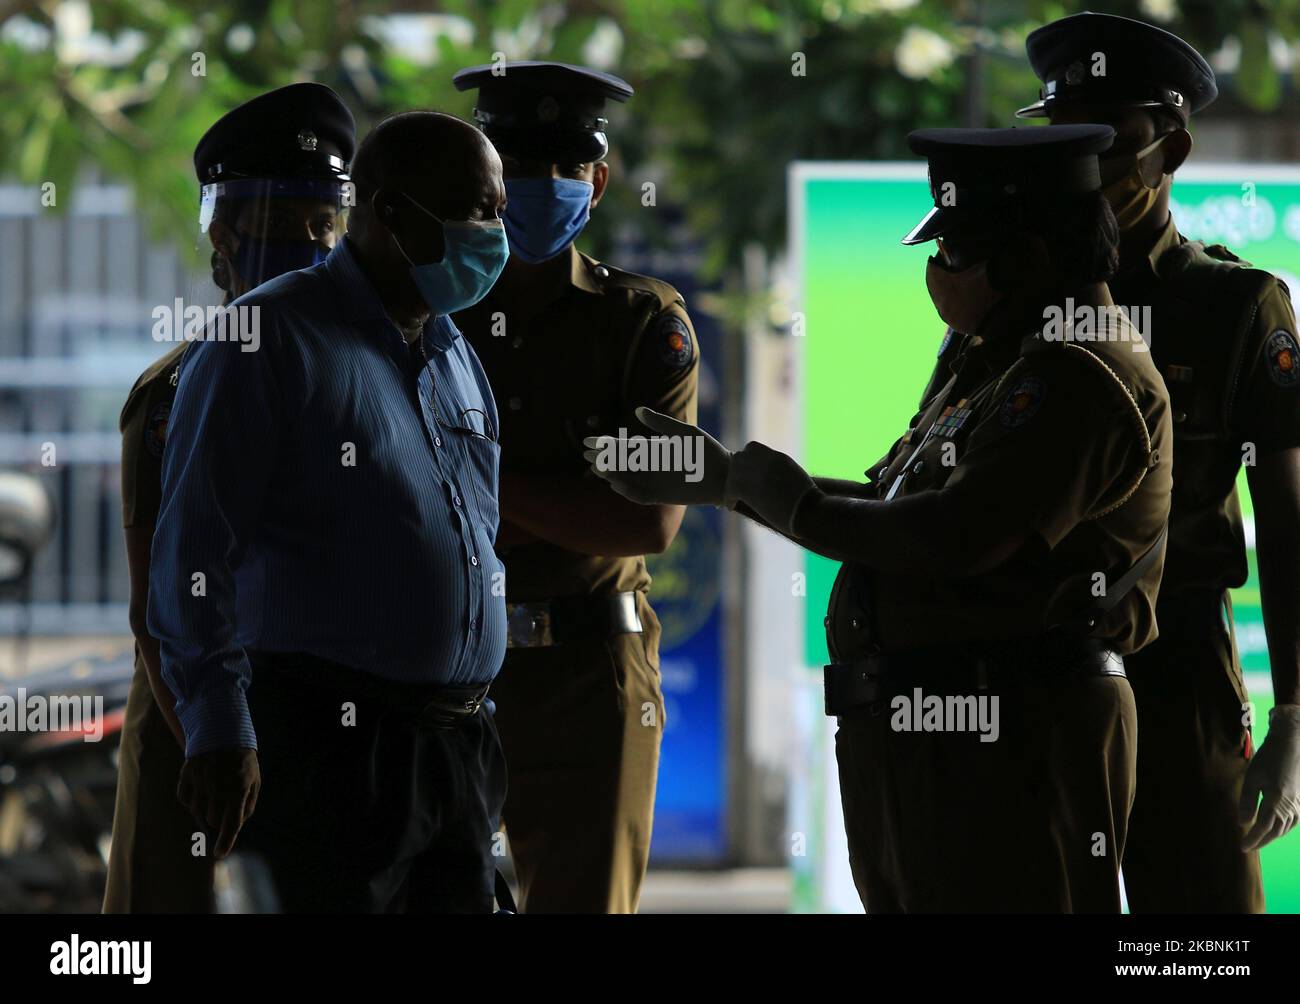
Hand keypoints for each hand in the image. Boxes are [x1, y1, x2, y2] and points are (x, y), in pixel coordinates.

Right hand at [177, 747, 260, 858]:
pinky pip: (185, 800)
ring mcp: (199, 783)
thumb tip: (235, 828)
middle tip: (225, 803)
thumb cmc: (242, 761)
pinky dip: (192, 799)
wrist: (223, 731)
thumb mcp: (253, 782)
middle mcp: (216, 789)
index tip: (220, 854)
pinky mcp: (185, 776)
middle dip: (220, 817)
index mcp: (237, 790)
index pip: (231, 824)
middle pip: (213, 820)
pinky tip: (200, 788)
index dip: (225, 842)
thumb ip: (246, 807)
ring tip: (214, 792)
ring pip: (197, 812)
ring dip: (206, 809)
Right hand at [583, 406, 730, 505]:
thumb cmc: (707, 451)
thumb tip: (637, 410)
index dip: (606, 445)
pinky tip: (616, 484)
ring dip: (611, 475)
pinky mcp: (661, 497)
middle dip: (603, 460)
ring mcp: (655, 483)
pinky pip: (639, 495)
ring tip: (597, 468)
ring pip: (626, 479)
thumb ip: (661, 424)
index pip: (624, 447)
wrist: (725, 475)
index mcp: (653, 450)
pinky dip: (628, 491)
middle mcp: (650, 467)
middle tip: (586, 456)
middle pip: (620, 464)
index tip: (589, 441)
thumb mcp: (684, 434)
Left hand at [724, 441, 818, 533]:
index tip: (745, 473)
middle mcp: (765, 460)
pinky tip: (731, 506)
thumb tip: (781, 481)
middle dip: (735, 471)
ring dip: (731, 484)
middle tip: (735, 485)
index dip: (746, 459)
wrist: (811, 510)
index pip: (752, 447)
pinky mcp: (749, 488)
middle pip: (738, 457)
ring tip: (732, 497)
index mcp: (777, 457)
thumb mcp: (797, 479)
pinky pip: (730, 488)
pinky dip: (728, 497)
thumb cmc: (810, 502)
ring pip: (732, 472)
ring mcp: (756, 472)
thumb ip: (784, 473)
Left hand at [1239, 704, 1299, 850]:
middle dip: (1262, 840)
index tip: (1243, 847)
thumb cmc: (1268, 759)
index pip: (1264, 827)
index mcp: (1277, 801)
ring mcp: (1298, 803)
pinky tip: (1277, 829)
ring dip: (1273, 836)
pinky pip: (1294, 821)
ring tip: (1259, 840)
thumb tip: (1242, 823)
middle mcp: (1290, 805)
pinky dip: (1284, 828)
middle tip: (1249, 847)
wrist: (1291, 744)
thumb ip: (1247, 802)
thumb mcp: (1252, 779)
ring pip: (1286, 827)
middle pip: (1276, 830)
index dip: (1253, 838)